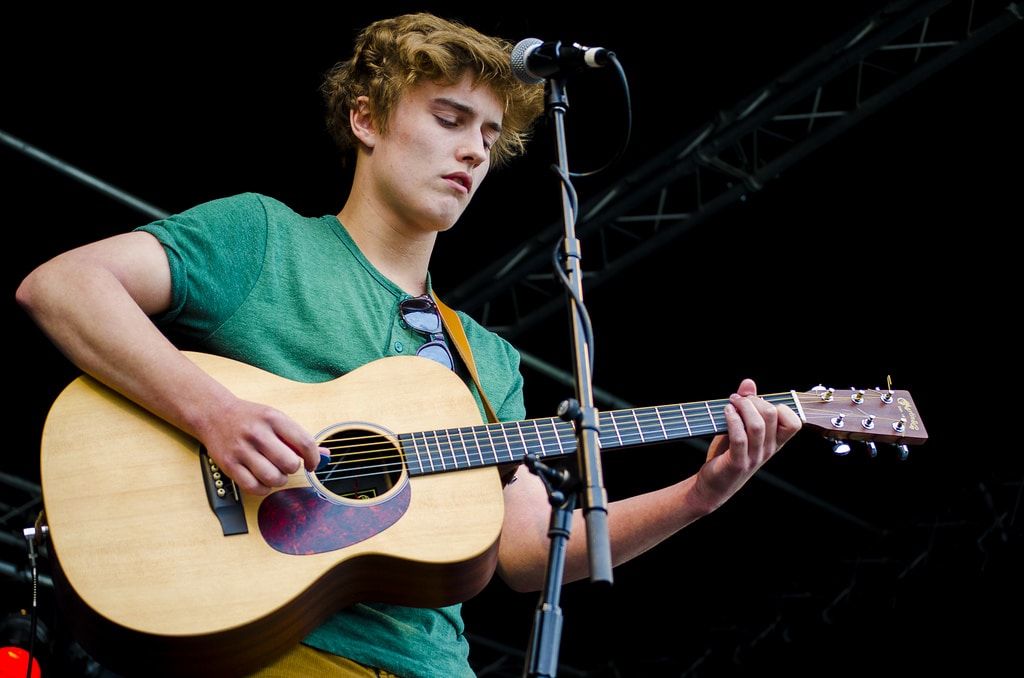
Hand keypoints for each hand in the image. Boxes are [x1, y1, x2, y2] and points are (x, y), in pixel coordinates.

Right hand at [199, 398, 326, 494]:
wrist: (214, 413)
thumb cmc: (250, 418)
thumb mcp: (276, 419)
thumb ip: (299, 437)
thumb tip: (325, 455)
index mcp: (274, 419)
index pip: (305, 443)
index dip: (314, 459)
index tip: (311, 464)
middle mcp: (258, 433)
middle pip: (290, 463)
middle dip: (293, 468)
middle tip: (287, 465)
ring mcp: (242, 450)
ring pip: (273, 478)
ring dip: (279, 480)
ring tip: (275, 472)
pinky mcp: (229, 465)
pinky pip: (254, 487)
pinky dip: (263, 488)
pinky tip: (263, 480)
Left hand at [695, 378, 801, 511]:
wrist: (711, 486)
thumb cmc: (727, 455)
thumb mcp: (739, 428)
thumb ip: (747, 405)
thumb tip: (749, 382)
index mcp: (774, 442)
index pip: (794, 423)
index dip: (778, 406)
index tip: (758, 403)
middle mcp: (768, 450)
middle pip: (772, 415)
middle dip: (753, 400)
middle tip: (737, 400)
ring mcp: (754, 458)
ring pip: (758, 425)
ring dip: (742, 407)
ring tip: (731, 403)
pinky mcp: (738, 463)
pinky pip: (740, 438)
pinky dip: (732, 420)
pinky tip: (725, 412)